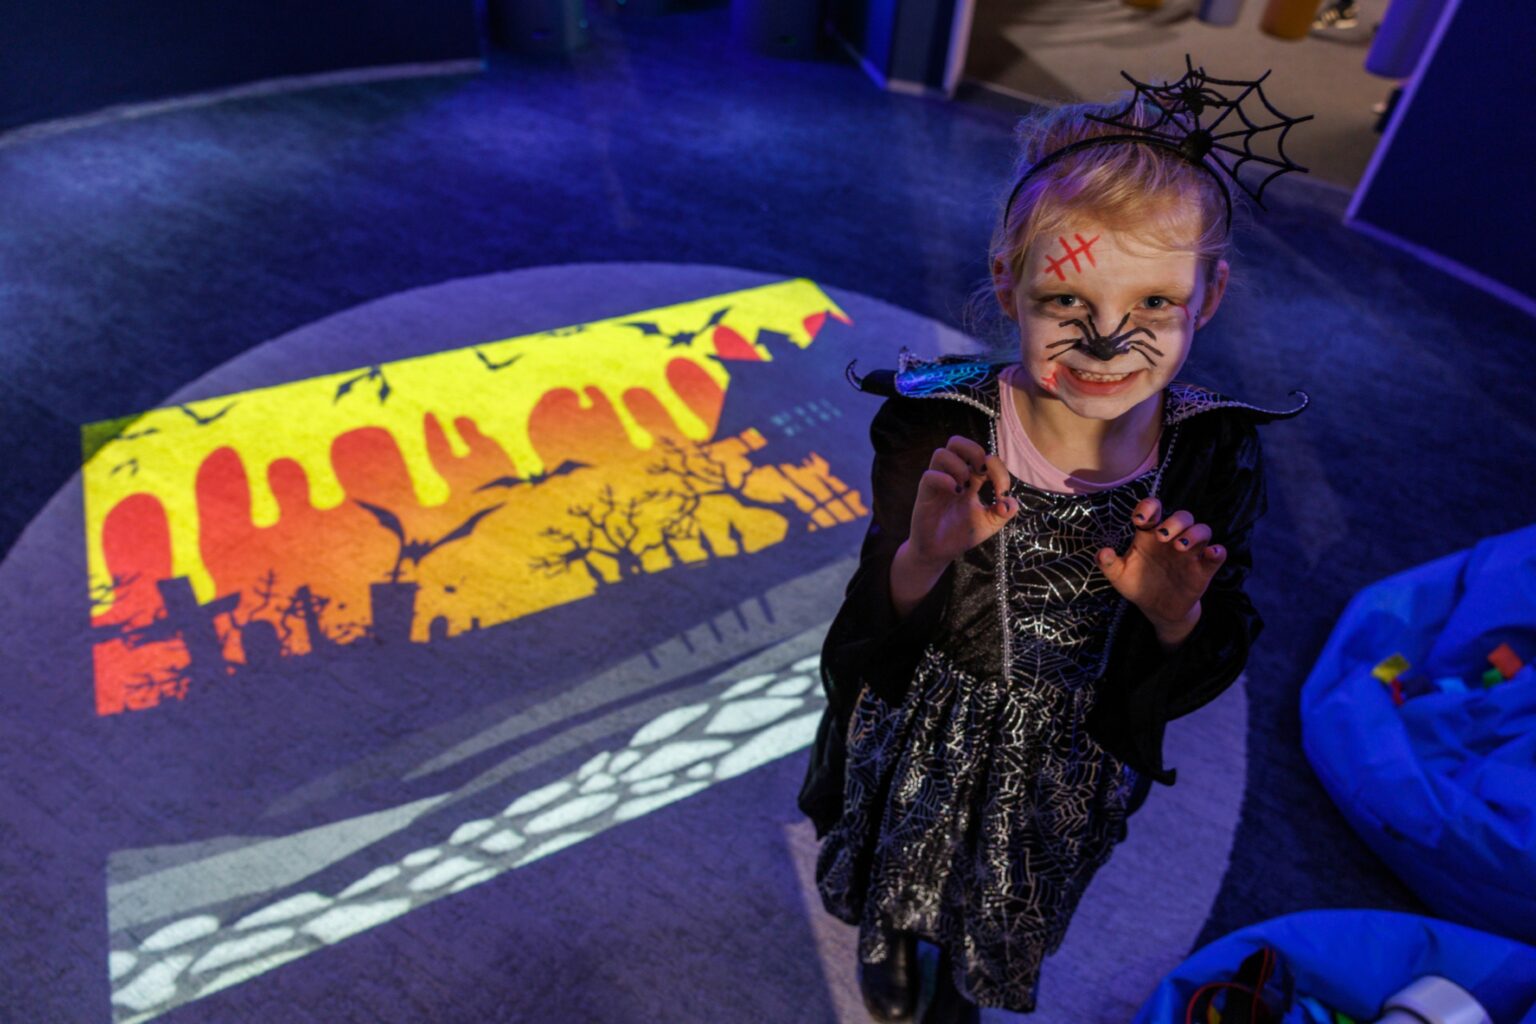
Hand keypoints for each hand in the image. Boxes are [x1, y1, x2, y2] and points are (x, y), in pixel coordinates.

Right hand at [889, 436, 1017, 618]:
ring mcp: (937, 483)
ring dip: (958, 465)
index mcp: (970, 480)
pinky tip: (956, 493)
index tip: (1003, 492)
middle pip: (956, 442)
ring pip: (941, 453)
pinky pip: (929, 475)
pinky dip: (945, 480)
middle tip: (981, 472)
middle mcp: (952, 476)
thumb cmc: (961, 534)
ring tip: (965, 486)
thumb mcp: (989, 524)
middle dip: (974, 451)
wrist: (939, 553)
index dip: (997, 468)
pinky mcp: (925, 494)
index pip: (983, 457)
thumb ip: (1003, 512)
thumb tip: (1010, 502)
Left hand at [1097, 497, 1226, 647]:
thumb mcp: (1119, 576)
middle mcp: (1172, 538)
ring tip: (1180, 547)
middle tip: (1162, 537)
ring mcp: (1190, 552)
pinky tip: (1213, 553)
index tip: (1140, 519)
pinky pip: (1217, 555)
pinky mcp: (1203, 569)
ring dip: (1194, 534)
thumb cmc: (1138, 584)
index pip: (1153, 510)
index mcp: (1150, 534)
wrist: (1157, 609)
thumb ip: (1109, 564)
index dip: (1148, 507)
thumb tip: (1102, 553)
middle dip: (1174, 522)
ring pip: (1202, 530)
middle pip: (1182, 516)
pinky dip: (1218, 552)